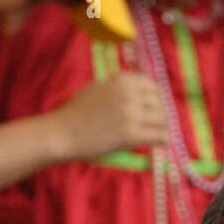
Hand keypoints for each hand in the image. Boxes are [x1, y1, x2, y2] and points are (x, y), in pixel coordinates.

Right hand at [50, 72, 168, 161]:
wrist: (61, 132)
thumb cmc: (74, 113)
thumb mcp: (97, 89)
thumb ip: (117, 88)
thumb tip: (135, 95)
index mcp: (122, 81)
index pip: (152, 86)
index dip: (156, 98)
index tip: (155, 108)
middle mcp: (129, 94)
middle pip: (159, 102)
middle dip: (161, 113)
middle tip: (159, 124)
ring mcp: (131, 114)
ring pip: (161, 119)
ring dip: (163, 127)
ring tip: (161, 134)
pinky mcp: (130, 134)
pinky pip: (157, 135)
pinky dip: (162, 139)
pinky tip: (162, 143)